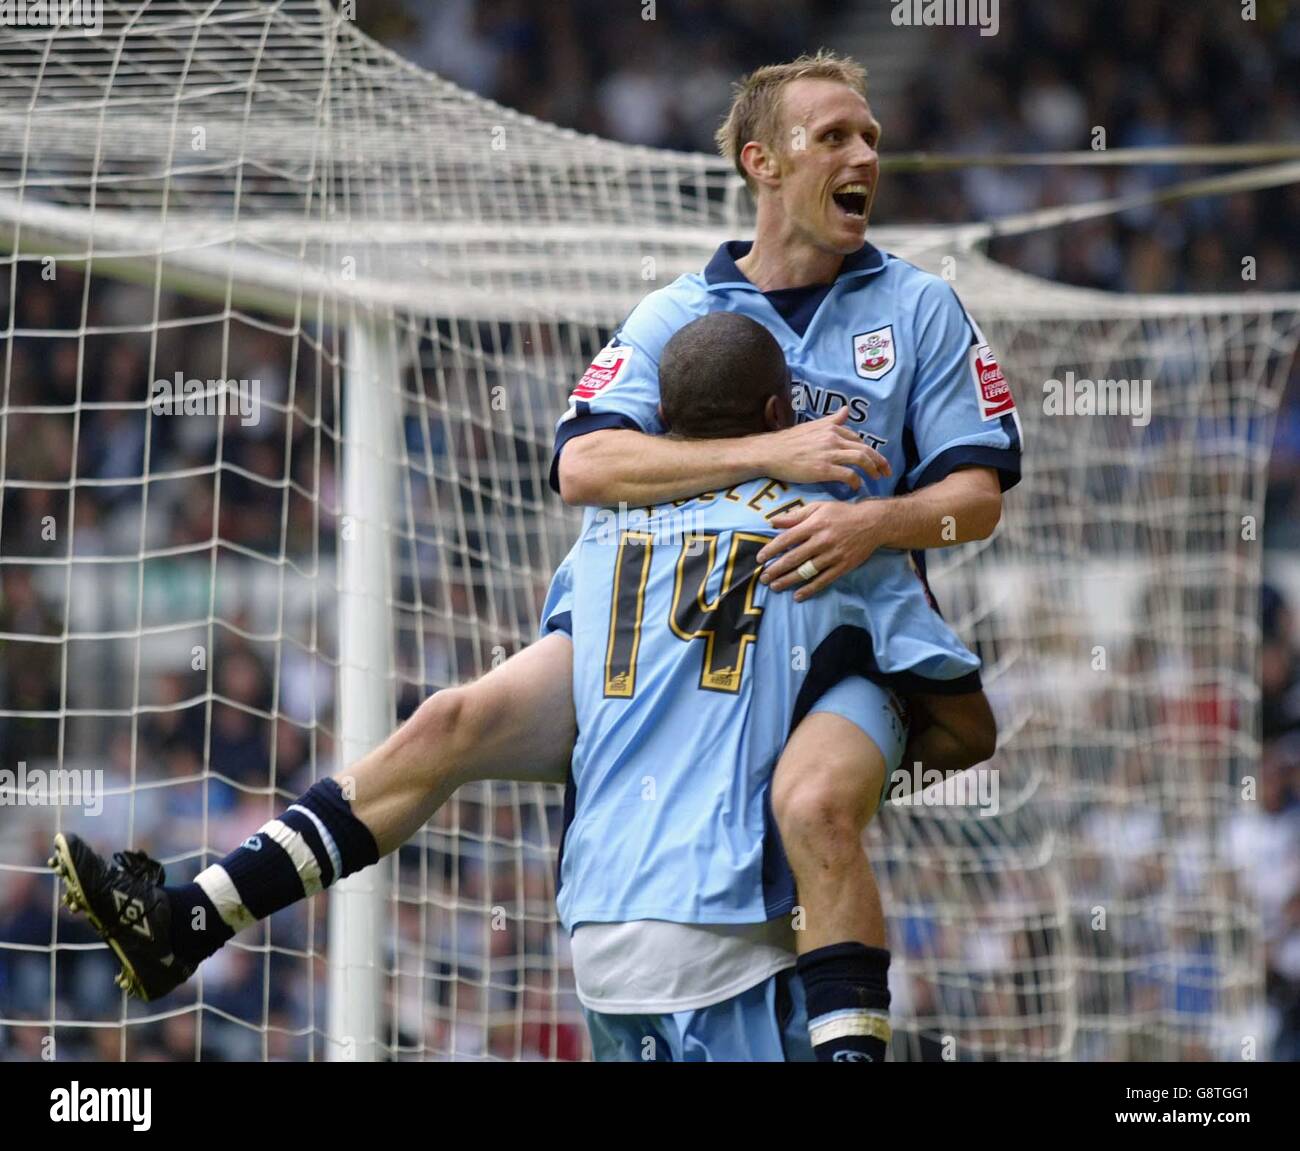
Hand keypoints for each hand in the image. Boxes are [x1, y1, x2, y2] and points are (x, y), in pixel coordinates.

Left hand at [756, 500, 885, 599]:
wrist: (873, 523)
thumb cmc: (842, 513)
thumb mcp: (819, 507)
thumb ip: (795, 515)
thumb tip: (773, 521)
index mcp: (814, 525)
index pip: (786, 539)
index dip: (771, 550)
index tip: (760, 558)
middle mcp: (821, 541)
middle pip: (793, 558)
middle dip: (775, 569)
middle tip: (763, 578)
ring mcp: (832, 555)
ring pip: (806, 571)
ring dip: (788, 581)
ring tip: (775, 587)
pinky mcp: (843, 567)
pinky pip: (823, 580)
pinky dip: (809, 589)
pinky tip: (797, 596)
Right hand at [760, 408, 889, 490]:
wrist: (770, 453)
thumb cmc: (787, 442)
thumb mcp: (811, 427)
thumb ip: (831, 420)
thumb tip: (846, 410)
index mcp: (831, 428)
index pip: (857, 438)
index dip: (868, 450)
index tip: (873, 460)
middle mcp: (833, 438)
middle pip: (865, 448)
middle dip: (879, 461)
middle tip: (886, 472)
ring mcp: (829, 453)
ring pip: (861, 459)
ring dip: (873, 470)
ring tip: (877, 479)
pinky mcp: (824, 469)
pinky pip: (849, 475)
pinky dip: (856, 481)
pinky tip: (856, 487)